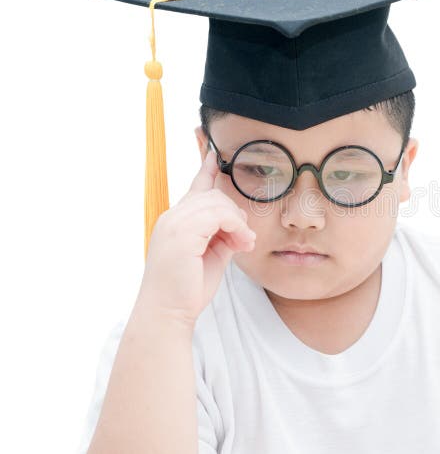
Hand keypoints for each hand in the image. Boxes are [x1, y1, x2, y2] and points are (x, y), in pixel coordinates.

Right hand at [137, 151, 255, 324]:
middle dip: (235, 213)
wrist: (168, 313)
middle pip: (213, 194)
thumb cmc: (187, 289)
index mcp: (176, 220)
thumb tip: (239, 224)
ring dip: (238, 223)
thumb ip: (223, 234)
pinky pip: (219, 215)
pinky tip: (241, 243)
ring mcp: (175, 222)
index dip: (206, 168)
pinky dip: (236, 227)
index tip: (213, 152)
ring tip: (244, 244)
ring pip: (218, 202)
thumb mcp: (212, 255)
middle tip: (245, 239)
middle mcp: (173, 217)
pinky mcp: (182, 232)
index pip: (195, 187)